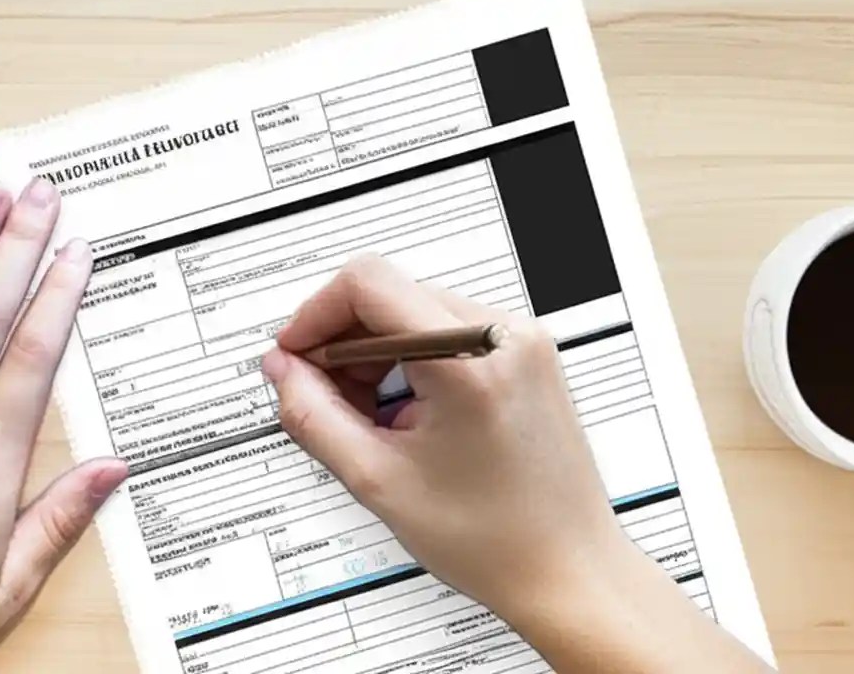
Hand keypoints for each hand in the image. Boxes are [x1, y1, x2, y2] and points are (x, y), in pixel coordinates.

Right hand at [261, 255, 772, 673]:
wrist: (569, 570)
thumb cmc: (500, 540)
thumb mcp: (379, 480)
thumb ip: (313, 416)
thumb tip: (284, 372)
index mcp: (469, 360)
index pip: (368, 283)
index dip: (316, 316)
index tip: (297, 352)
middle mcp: (504, 337)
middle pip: (392, 294)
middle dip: (344, 342)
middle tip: (323, 397)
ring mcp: (523, 344)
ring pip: (418, 311)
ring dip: (377, 354)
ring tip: (372, 420)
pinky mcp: (528, 358)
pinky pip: (451, 333)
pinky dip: (414, 363)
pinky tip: (406, 415)